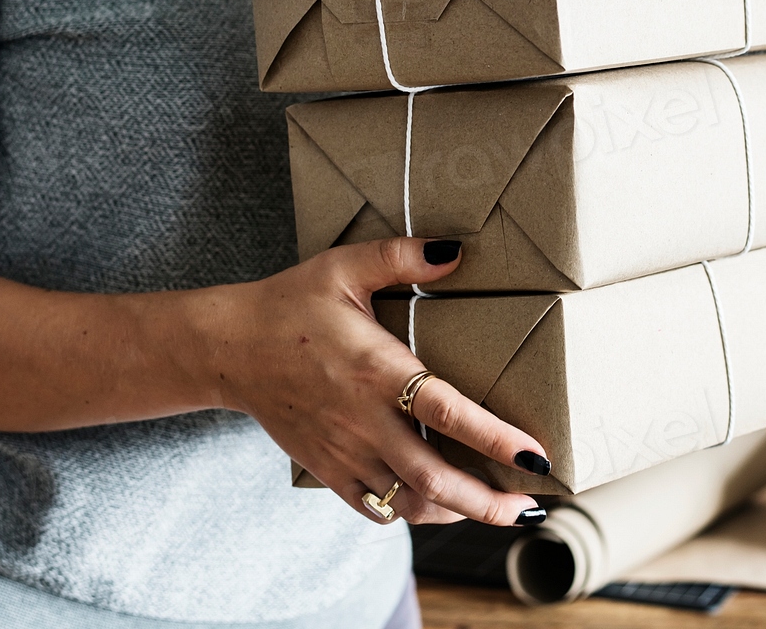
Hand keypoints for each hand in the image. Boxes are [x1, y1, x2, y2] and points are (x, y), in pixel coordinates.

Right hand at [207, 238, 550, 526]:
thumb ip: (401, 257)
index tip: (537, 456)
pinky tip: (440, 508)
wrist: (228, 348)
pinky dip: (413, 514)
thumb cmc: (290, 303)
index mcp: (376, 369)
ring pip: (409, 503)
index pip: (449, 413)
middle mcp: (364, 419)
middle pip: (435, 478)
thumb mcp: (344, 266)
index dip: (497, 440)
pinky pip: (375, 507)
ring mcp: (343, 451)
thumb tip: (457, 250)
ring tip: (496, 511)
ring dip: (458, 514)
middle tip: (530, 507)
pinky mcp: (326, 469)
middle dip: (488, 501)